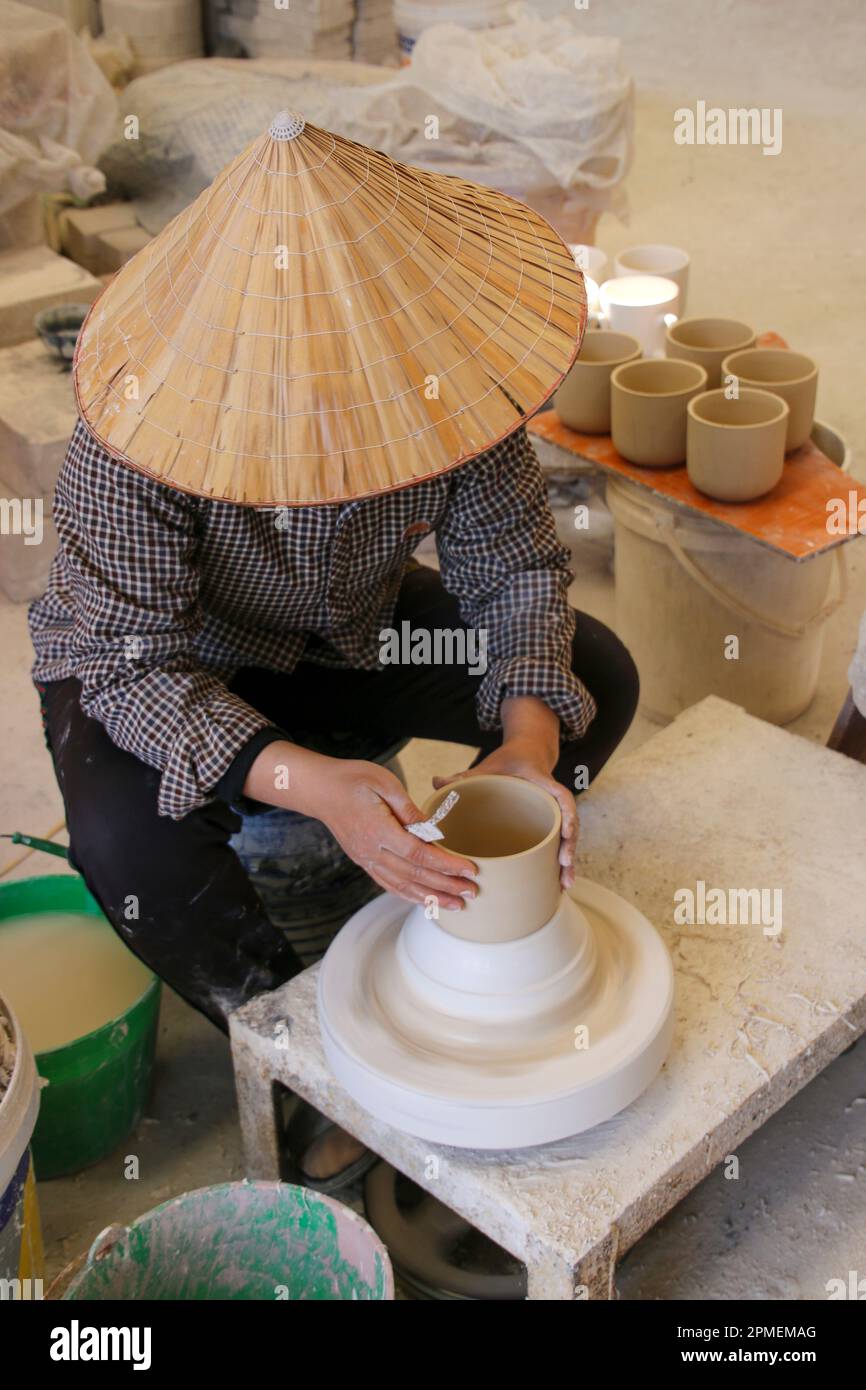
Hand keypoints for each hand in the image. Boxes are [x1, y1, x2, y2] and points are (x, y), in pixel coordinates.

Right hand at [305, 758, 478, 911]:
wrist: (319, 790)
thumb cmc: (352, 780)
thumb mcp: (384, 782)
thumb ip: (409, 809)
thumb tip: (433, 830)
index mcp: (378, 830)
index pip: (419, 854)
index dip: (447, 865)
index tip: (470, 869)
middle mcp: (372, 851)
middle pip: (415, 876)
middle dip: (446, 886)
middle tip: (472, 892)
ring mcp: (366, 859)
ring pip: (402, 886)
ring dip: (431, 898)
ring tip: (455, 905)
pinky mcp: (363, 861)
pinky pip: (389, 884)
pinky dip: (409, 895)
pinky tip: (425, 900)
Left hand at [433, 738, 577, 889]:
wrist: (525, 755)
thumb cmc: (505, 764)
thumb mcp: (486, 768)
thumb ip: (463, 776)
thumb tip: (436, 782)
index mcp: (542, 782)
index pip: (561, 796)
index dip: (567, 814)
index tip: (565, 832)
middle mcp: (552, 799)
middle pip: (569, 823)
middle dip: (569, 846)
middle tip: (564, 865)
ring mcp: (553, 813)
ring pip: (567, 838)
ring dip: (567, 862)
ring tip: (564, 885)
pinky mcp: (549, 824)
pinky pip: (558, 843)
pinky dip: (560, 863)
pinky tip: (559, 884)